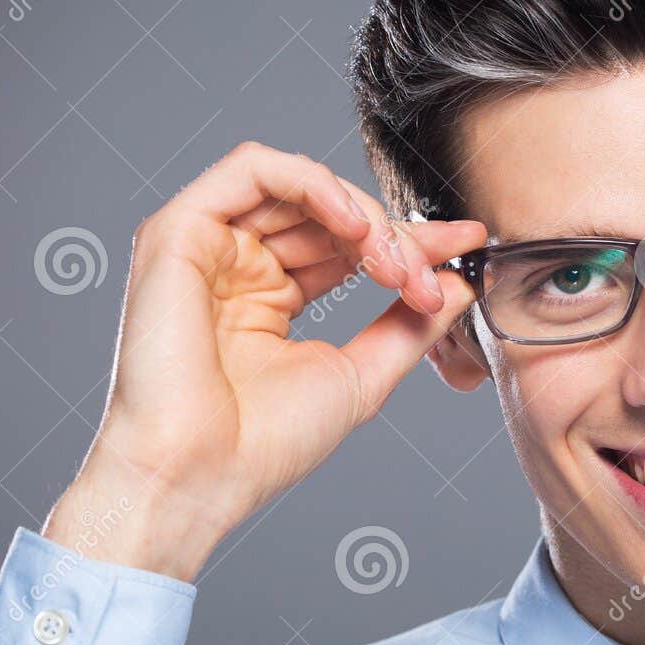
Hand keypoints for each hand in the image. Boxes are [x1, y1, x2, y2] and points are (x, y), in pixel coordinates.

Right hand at [42, 142, 483, 581]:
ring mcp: (206, 246)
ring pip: (300, 186)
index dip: (409, 241)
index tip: (466, 243)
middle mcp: (234, 265)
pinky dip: (313, 183)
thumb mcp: (361, 374)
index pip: (346, 247)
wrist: (201, 475)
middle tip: (429, 279)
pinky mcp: (178, 231)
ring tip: (395, 265)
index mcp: (266, 298)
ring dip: (363, 216)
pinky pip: (253, 169)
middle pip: (329, 214)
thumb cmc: (263, 444)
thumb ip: (410, 325)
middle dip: (394, 238)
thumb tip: (458, 282)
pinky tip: (354, 224)